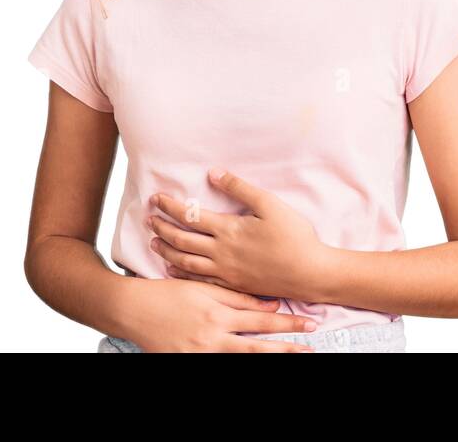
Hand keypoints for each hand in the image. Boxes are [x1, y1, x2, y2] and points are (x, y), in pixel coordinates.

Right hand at [123, 277, 316, 351]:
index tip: (310, 325)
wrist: (133, 310)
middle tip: (310, 348)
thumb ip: (238, 297)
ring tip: (290, 358)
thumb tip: (271, 303)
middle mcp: (213, 338)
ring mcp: (200, 354)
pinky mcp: (186, 364)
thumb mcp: (205, 289)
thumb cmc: (170, 294)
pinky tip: (251, 365)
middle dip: (286, 348)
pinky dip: (235, 366)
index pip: (262, 320)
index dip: (288, 323)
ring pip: (240, 361)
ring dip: (267, 359)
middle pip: (257, 347)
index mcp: (219, 314)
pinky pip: (217, 367)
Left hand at [147, 167, 330, 301]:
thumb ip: (240, 188)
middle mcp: (221, 252)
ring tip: (154, 243)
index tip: (156, 198)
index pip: (190, 215)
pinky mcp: (232, 284)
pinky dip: (181, 273)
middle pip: (182, 239)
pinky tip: (173, 269)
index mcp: (228, 229)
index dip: (170, 206)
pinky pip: (199, 280)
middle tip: (149, 219)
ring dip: (166, 250)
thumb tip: (214, 173)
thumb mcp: (269, 204)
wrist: (308, 272)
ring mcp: (225, 271)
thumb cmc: (293, 236)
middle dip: (162, 227)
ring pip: (186, 261)